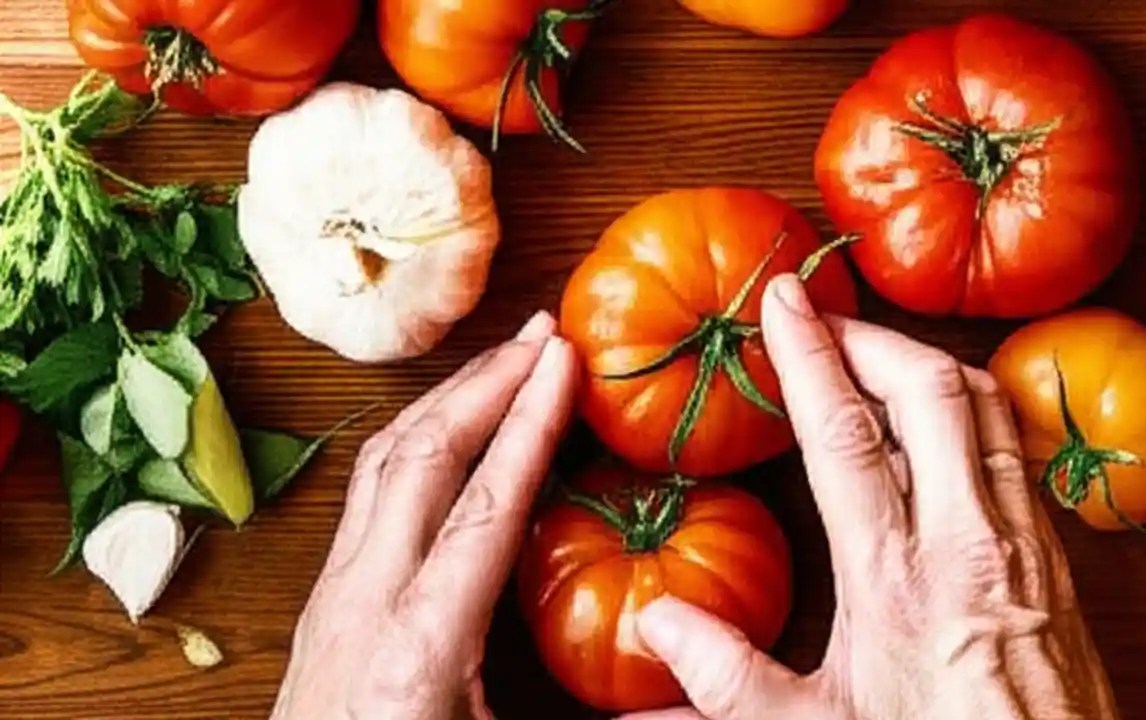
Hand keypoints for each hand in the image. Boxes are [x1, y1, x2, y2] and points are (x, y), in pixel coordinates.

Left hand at [271, 311, 575, 719]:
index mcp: (418, 646)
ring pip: (384, 461)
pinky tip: (444, 429)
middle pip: (423, 457)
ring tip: (502, 358)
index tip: (563, 358)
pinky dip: (415, 436)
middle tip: (543, 327)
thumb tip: (700, 712)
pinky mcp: (325, 598)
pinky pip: (369, 488)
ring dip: (446, 398)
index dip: (528, 422)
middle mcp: (364, 601)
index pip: (484, 504)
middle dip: (487, 380)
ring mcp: (334, 594)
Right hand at [624, 276, 1116, 719]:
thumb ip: (729, 677)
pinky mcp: (1055, 557)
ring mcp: (1021, 542)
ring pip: (986, 405)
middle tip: (823, 320)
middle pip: (930, 389)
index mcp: (896, 576)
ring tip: (876, 353)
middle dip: (871, 336)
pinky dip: (974, 406)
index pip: (844, 432)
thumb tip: (658, 625)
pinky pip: (1017, 446)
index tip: (782, 302)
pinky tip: (945, 420)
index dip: (808, 354)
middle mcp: (968, 541)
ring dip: (926, 362)